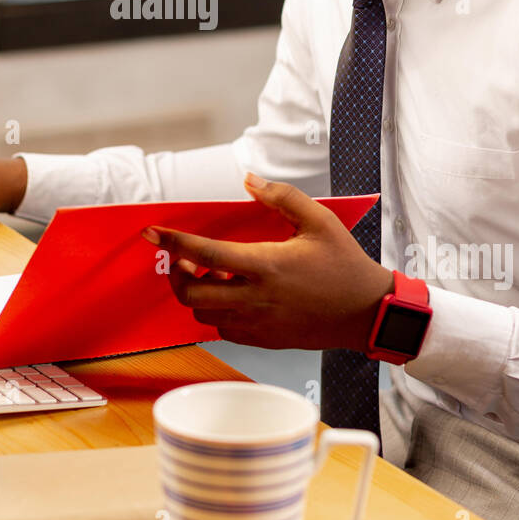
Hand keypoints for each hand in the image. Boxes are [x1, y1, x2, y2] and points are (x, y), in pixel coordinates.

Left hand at [142, 173, 392, 351]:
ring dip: (198, 293)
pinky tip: (233, 295)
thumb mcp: (319, 220)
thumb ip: (281, 197)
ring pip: (204, 314)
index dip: (172, 241)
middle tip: (184, 259)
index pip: (205, 253)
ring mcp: (258, 323)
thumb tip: (249, 180)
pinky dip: (218, 312)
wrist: (367, 313)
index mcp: (266, 265)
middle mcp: (256, 297)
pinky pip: (224, 329)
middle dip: (177, 274)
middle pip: (191, 293)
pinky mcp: (264, 339)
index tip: (150, 232)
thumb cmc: (345, 265)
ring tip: (212, 275)